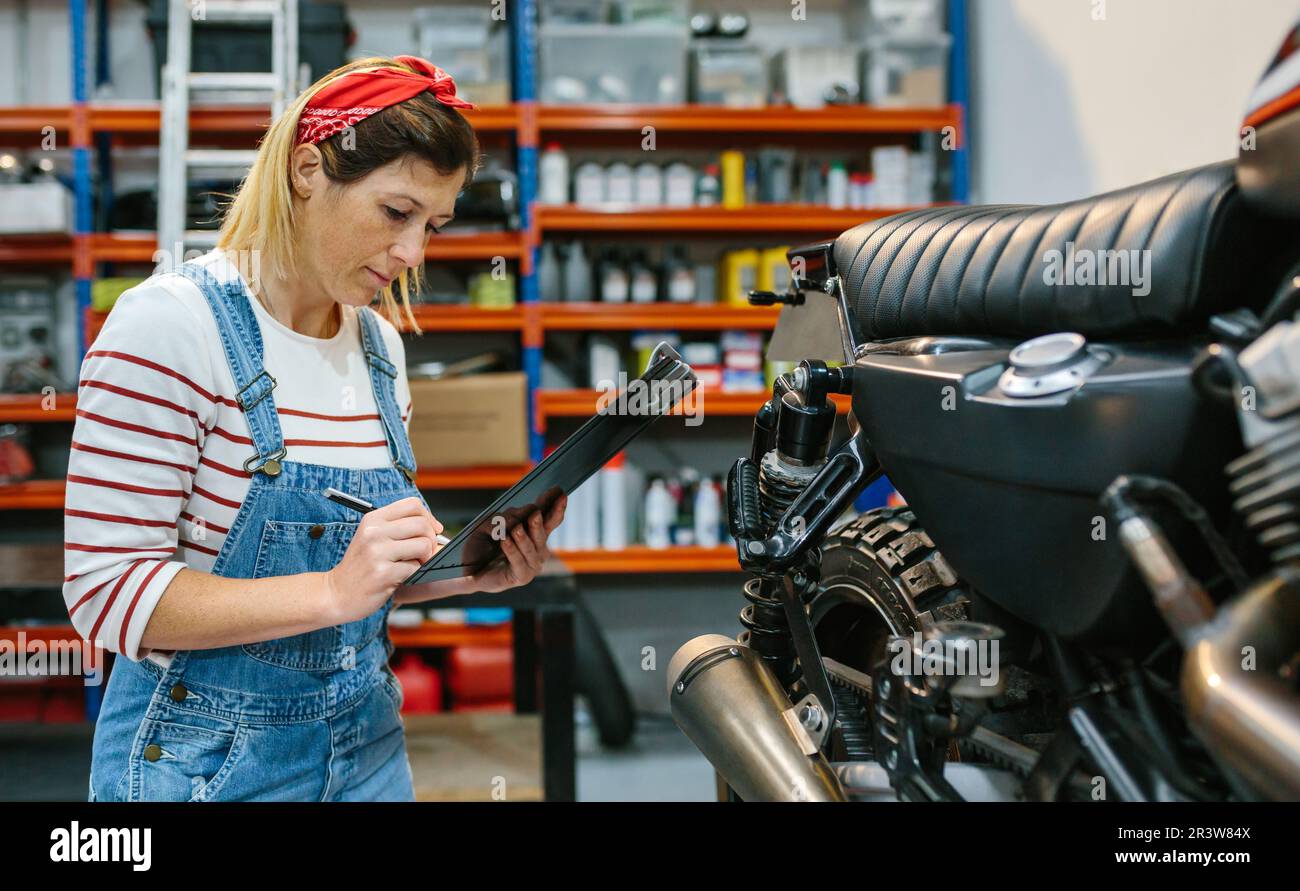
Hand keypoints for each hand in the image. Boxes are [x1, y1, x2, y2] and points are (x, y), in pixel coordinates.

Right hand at [323, 496, 443, 623]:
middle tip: (424, 552)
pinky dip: (414, 574)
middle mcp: (374, 532)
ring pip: (423, 545)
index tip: (431, 531)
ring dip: (424, 558)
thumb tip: (435, 526)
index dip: (428, 517)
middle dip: (431, 540)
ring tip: (413, 565)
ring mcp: (377, 552)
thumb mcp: (372, 538)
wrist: (336, 593)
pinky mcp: (383, 573)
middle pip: (421, 524)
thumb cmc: (361, 566)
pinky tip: (401, 577)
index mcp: (373, 519)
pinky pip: (415, 568)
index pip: (412, 505)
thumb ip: (399, 528)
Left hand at [469, 494, 566, 593]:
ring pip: (531, 548)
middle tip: (534, 514)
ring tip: (516, 529)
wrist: (466, 570)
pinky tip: (505, 541)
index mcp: (534, 533)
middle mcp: (538, 549)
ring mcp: (532, 564)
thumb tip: (518, 519)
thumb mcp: (488, 525)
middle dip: (539, 523)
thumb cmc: (481, 546)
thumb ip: (504, 519)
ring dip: (523, 538)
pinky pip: (518, 562)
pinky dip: (512, 551)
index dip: (556, 507)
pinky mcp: (522, 577)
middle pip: (542, 533)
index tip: (561, 493)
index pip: (549, 519)